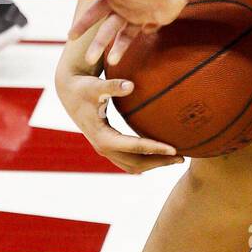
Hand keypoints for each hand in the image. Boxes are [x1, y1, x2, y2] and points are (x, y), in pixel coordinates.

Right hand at [55, 59, 185, 174]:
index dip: (155, 149)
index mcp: (103, 137)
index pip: (134, 148)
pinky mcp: (108, 147)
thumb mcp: (96, 86)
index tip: (175, 149)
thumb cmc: (84, 88)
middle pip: (136, 163)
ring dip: (155, 164)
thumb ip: (112, 86)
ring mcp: (105, 150)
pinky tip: (162, 152)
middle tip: (183, 157)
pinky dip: (147, 160)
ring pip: (134, 166)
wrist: (69, 93)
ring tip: (177, 158)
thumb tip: (131, 85)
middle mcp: (103, 148)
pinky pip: (130, 161)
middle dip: (159, 162)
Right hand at [68, 0, 189, 66]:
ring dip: (117, 50)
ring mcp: (138, 15)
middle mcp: (123, 8)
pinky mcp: (153, 21)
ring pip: (123, 37)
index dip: (82, 25)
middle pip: (106, 31)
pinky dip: (145, 34)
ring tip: (112, 62)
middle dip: (97, 45)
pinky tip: (143, 32)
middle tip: (88, 60)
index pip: (93, 14)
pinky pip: (144, 32)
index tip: (71, 37)